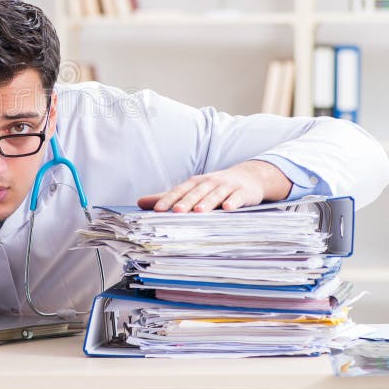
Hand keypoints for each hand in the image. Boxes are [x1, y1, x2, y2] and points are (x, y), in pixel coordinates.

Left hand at [137, 160, 291, 212]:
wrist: (249, 177)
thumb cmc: (214, 186)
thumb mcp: (192, 189)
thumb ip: (168, 197)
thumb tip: (140, 202)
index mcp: (195, 183)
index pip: (179, 191)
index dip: (168, 199)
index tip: (156, 209)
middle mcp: (209, 182)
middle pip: (196, 193)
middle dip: (186, 202)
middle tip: (176, 211)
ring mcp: (227, 186)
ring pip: (215, 194)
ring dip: (207, 202)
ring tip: (199, 211)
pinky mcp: (243, 192)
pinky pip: (237, 197)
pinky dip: (233, 202)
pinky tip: (228, 208)